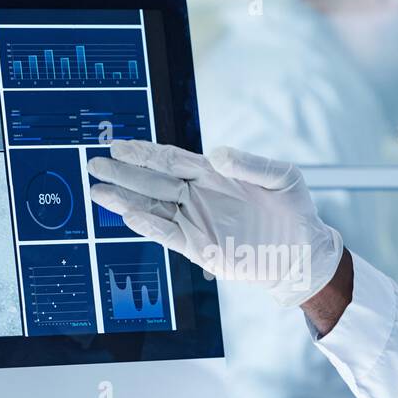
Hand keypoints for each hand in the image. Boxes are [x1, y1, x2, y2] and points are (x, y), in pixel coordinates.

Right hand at [86, 141, 343, 306]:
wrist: (303, 252)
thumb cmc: (295, 210)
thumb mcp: (282, 178)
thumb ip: (252, 164)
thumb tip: (218, 154)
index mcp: (212, 174)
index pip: (171, 159)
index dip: (145, 152)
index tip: (120, 144)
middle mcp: (198, 196)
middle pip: (153, 181)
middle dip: (124, 172)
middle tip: (95, 163)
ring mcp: (196, 221)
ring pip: (153, 208)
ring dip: (126, 200)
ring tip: (99, 191)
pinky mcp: (200, 247)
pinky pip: (168, 235)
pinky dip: (148, 226)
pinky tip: (129, 216)